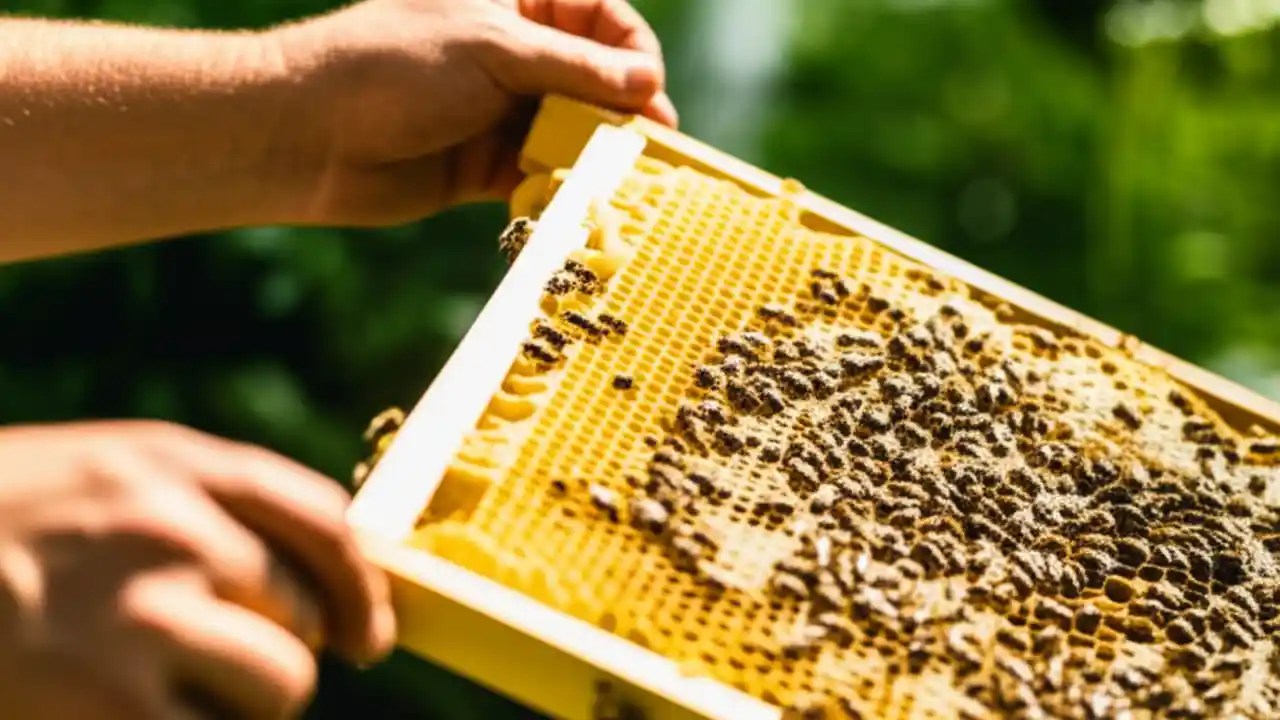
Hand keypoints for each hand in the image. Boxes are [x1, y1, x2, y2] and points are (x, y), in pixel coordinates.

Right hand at [0, 421, 394, 719]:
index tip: (368, 633)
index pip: (326, 521)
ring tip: (180, 699)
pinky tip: (137, 719)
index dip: (364, 586)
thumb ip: (203, 505)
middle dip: (282, 650)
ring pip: (281, 687)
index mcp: (176, 465)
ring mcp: (146, 619)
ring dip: (250, 706)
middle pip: (307, 611)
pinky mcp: (113, 706)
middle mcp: (177, 532)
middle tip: (226, 667)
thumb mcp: (101, 473)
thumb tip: (302, 579)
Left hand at [273, 0, 675, 225]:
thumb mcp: (494, 50)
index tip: (648, 87)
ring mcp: (501, 112)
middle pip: (595, 78)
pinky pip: (544, 176)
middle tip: (657, 144)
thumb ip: (575, 69)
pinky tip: (582, 203)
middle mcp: (514, 55)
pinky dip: (564, 189)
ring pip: (574, 130)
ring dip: (600, 154)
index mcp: (515, 3)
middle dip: (625, 109)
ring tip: (627, 179)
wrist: (310, 136)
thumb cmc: (395, 68)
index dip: (631, 49)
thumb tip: (649, 84)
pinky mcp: (487, 166)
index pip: (599, 16)